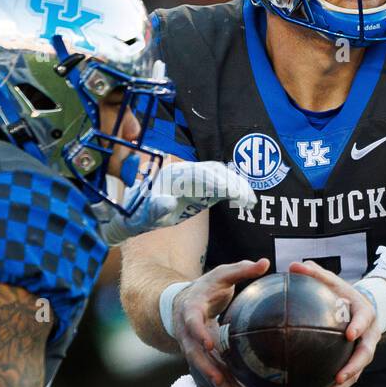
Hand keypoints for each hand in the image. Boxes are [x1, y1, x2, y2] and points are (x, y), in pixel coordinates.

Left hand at [96, 160, 256, 245]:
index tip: (230, 192)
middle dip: (231, 182)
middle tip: (246, 198)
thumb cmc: (138, 215)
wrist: (136, 215)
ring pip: (220, 175)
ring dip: (236, 185)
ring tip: (249, 201)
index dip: (215, 181)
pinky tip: (245, 201)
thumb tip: (168, 203)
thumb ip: (154, 209)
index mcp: (172, 176)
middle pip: (213, 171)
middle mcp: (185, 172)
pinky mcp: (201, 188)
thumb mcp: (142, 214)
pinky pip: (221, 185)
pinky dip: (235, 191)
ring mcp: (194, 179)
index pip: (198, 173)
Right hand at [172, 258, 270, 386]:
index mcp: (191, 310)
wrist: (180, 305)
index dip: (198, 332)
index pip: (192, 322)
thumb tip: (265, 263)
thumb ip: (241, 269)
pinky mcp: (203, 357)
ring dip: (219, 384)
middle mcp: (188, 333)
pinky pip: (213, 371)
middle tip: (222, 381)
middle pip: (195, 354)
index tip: (209, 343)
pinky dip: (225, 384)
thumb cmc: (205, 288)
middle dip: (208, 369)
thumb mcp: (220, 274)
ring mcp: (194, 348)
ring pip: (204, 368)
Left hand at [287, 260, 380, 386]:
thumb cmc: (342, 294)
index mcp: (365, 315)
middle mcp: (368, 337)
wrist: (360, 309)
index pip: (365, 321)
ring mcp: (362, 353)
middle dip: (353, 368)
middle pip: (365, 355)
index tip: (349, 335)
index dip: (360, 328)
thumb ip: (315, 273)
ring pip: (355, 374)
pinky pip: (344, 380)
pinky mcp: (354, 365)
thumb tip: (293, 265)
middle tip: (339, 377)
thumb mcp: (332, 281)